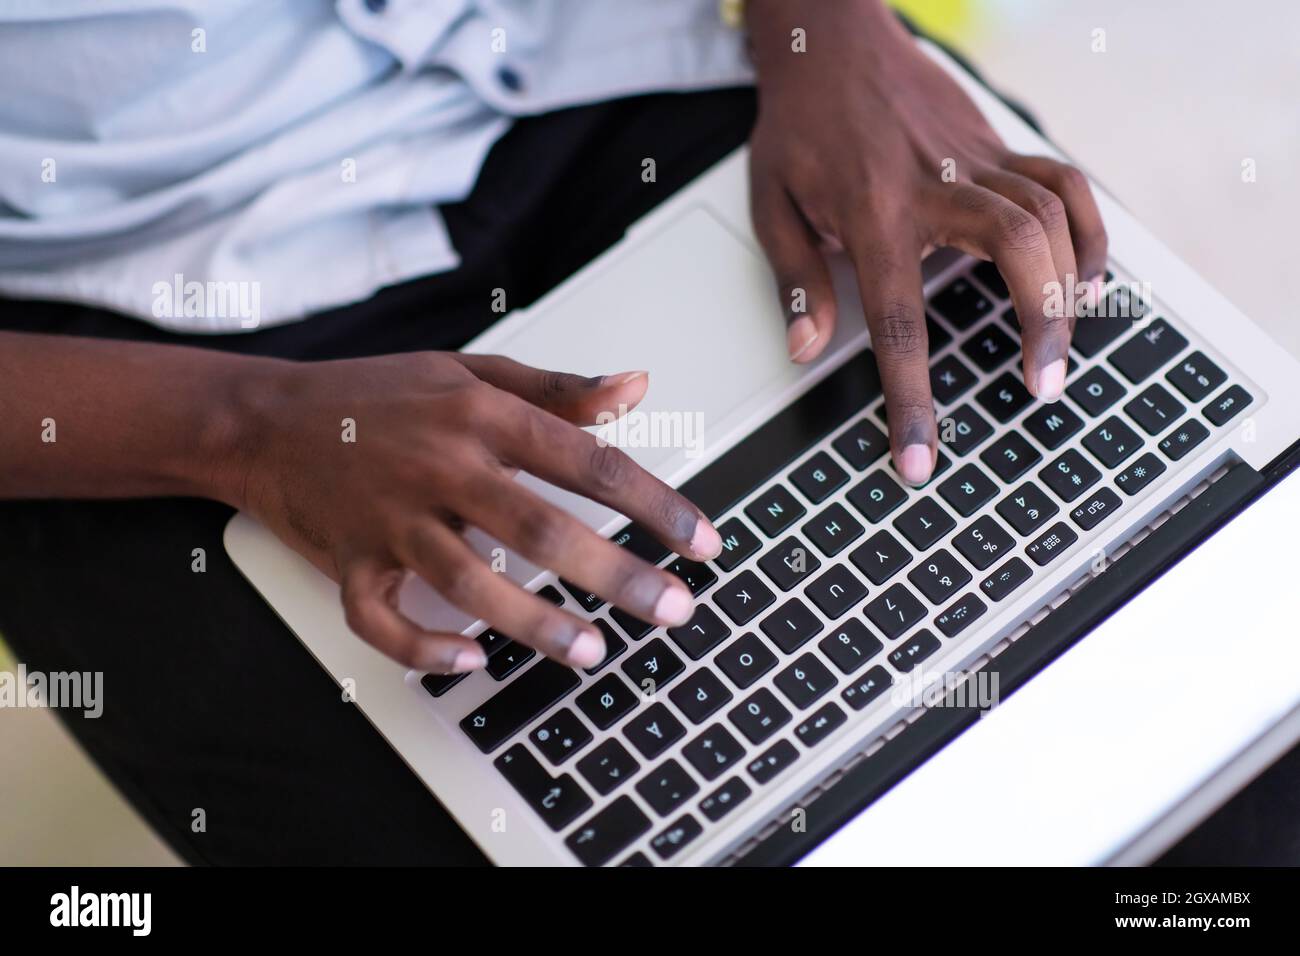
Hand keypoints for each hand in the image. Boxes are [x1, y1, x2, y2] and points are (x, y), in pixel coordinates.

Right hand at [233, 353, 720, 672]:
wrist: (265, 417)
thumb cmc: (377, 395)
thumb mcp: (469, 373)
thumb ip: (556, 388)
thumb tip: (636, 388)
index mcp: (479, 417)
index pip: (586, 461)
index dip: (654, 505)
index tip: (703, 542)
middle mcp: (440, 467)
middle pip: (540, 529)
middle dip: (616, 575)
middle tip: (674, 609)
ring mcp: (390, 519)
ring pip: (470, 585)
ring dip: (537, 626)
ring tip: (593, 651)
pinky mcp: (347, 562)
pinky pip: (383, 622)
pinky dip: (425, 648)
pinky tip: (472, 660)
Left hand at [746, 0, 1106, 483]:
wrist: (832, 44)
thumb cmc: (799, 127)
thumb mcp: (772, 203)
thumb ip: (796, 277)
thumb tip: (806, 348)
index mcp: (871, 215)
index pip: (897, 323)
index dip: (910, 399)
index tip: (919, 459)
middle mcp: (935, 186)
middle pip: (1015, 249)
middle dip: (1039, 324)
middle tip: (1040, 388)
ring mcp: (975, 160)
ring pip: (1051, 215)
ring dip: (1069, 287)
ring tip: (1061, 350)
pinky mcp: (998, 145)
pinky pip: (1062, 182)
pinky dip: (1087, 230)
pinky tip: (1086, 278)